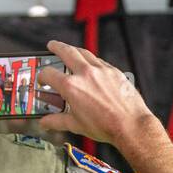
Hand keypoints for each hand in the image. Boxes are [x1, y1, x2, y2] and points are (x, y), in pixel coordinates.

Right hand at [35, 40, 157, 145]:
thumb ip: (57, 121)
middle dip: (56, 47)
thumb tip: (45, 122)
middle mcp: (85, 73)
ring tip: (70, 50)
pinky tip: (90, 65)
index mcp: (71, 86)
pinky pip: (99, 61)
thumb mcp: (76, 125)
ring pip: (84, 52)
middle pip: (66, 51)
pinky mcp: (114, 71)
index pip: (49, 74)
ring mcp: (101, 70)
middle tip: (52, 45)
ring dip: (74, 50)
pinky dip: (91, 60)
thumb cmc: (105, 127)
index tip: (43, 80)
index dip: (42, 76)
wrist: (131, 125)